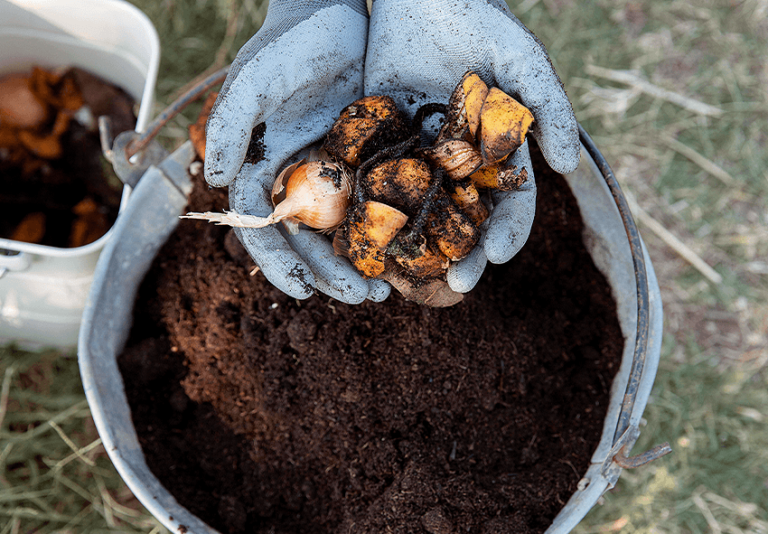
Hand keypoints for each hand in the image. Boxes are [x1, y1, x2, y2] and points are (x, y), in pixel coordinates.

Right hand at [204, 0, 390, 303]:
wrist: (336, 14)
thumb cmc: (289, 44)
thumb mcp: (257, 78)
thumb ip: (233, 123)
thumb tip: (218, 180)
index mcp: (263, 170)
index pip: (263, 228)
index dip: (279, 264)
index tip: (301, 293)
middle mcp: (297, 180)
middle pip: (308, 241)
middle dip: (330, 274)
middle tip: (365, 298)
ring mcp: (333, 174)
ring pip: (343, 232)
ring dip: (361, 263)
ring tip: (387, 290)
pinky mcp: (368, 162)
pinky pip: (377, 205)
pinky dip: (388, 232)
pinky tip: (410, 252)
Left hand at [365, 0, 579, 291]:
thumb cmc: (481, 21)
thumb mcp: (523, 60)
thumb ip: (549, 109)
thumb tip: (567, 167)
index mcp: (497, 155)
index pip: (510, 205)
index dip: (507, 233)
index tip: (497, 256)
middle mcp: (459, 165)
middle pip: (465, 222)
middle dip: (464, 255)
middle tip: (456, 284)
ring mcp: (418, 158)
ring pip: (420, 213)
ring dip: (418, 247)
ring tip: (410, 277)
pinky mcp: (380, 143)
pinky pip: (376, 183)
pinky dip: (373, 213)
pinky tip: (365, 240)